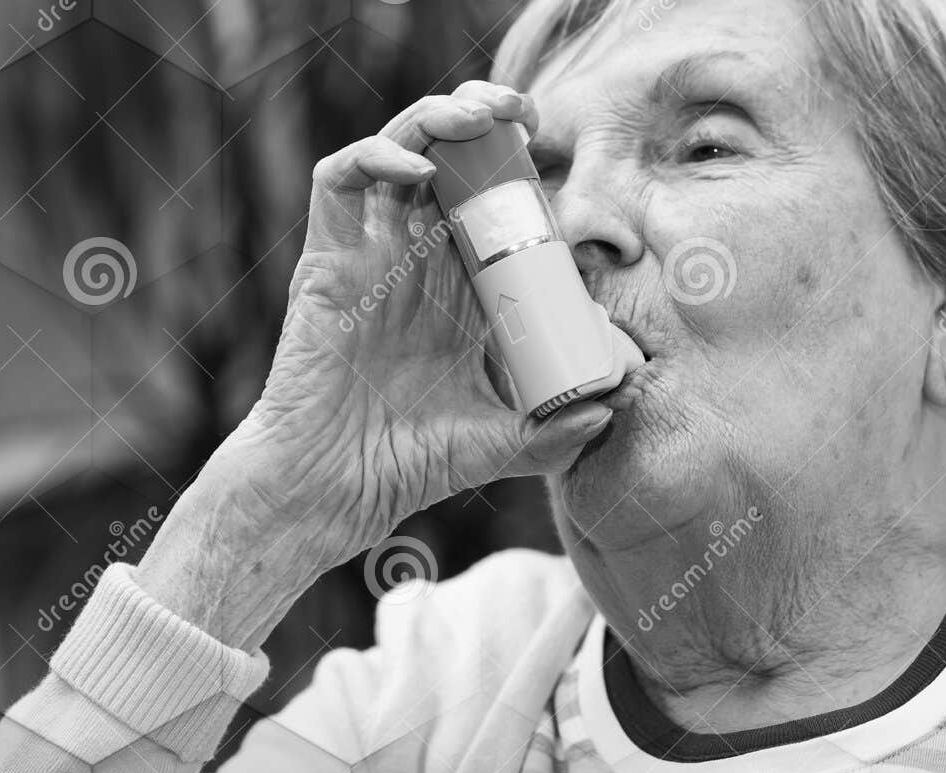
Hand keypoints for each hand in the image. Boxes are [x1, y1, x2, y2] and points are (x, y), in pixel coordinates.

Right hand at [136, 81, 612, 649]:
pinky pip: (340, 182)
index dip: (518, 168)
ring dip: (436, 119)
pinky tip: (420, 170)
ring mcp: (368, 256)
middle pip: (446, 162)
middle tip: (523, 109)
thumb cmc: (405, 466)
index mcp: (455, 292)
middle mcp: (412, 263)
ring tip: (478, 113)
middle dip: (482, 121)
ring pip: (396, 153)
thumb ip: (556, 430)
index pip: (489, 205)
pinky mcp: (327, 261)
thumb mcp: (500, 444)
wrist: (332, 490)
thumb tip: (618, 403)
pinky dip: (376, 158)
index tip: (556, 149)